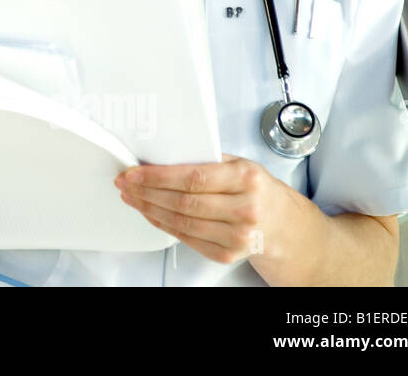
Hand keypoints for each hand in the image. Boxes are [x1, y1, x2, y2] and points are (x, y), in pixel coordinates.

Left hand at [114, 153, 302, 264]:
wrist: (282, 223)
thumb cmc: (256, 188)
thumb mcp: (239, 164)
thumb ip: (206, 159)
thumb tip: (162, 154)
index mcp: (246, 179)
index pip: (193, 178)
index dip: (157, 176)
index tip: (134, 172)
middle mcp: (244, 209)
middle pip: (183, 202)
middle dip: (146, 192)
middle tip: (125, 183)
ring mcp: (237, 236)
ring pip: (181, 222)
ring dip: (149, 208)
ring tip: (132, 196)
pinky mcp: (227, 254)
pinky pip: (186, 238)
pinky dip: (162, 224)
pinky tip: (150, 212)